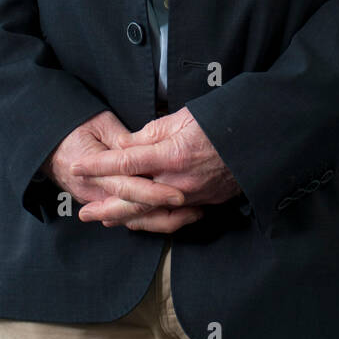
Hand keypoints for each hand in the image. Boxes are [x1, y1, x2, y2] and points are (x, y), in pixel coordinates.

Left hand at [67, 108, 241, 227]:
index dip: (98, 165)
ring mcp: (192, 195)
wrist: (261, 139)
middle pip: (133, 198)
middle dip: (105, 205)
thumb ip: (153, 132)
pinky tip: (138, 221)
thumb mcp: (185, 116)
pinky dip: (151, 221)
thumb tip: (129, 144)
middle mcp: (179, 180)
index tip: (78, 167)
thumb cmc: (223, 120)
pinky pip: (172, 217)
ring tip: (104, 220)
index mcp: (172, 153)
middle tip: (82, 212)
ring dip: (125, 217)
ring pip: (150, 213)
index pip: (125, 161)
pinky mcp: (204, 202)